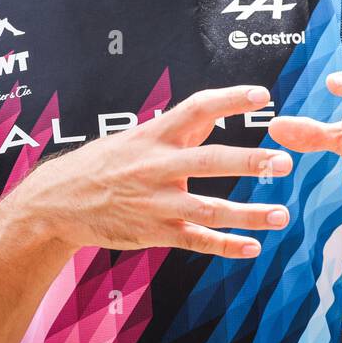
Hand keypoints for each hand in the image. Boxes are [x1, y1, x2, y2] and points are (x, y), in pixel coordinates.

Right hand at [25, 85, 293, 257]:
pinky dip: (225, 246)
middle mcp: (156, 167)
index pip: (196, 108)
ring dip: (249, 213)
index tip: (263, 94)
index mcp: (153, 136)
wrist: (57, 203)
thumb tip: (213, 113)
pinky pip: (196, 240)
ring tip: (282, 215)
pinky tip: (252, 247)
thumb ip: (176, 130)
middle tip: (284, 162)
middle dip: (249, 162)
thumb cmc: (102, 165)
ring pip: (210, 208)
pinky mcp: (154, 232)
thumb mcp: (135, 138)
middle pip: (209, 161)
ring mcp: (156, 202)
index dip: (230, 99)